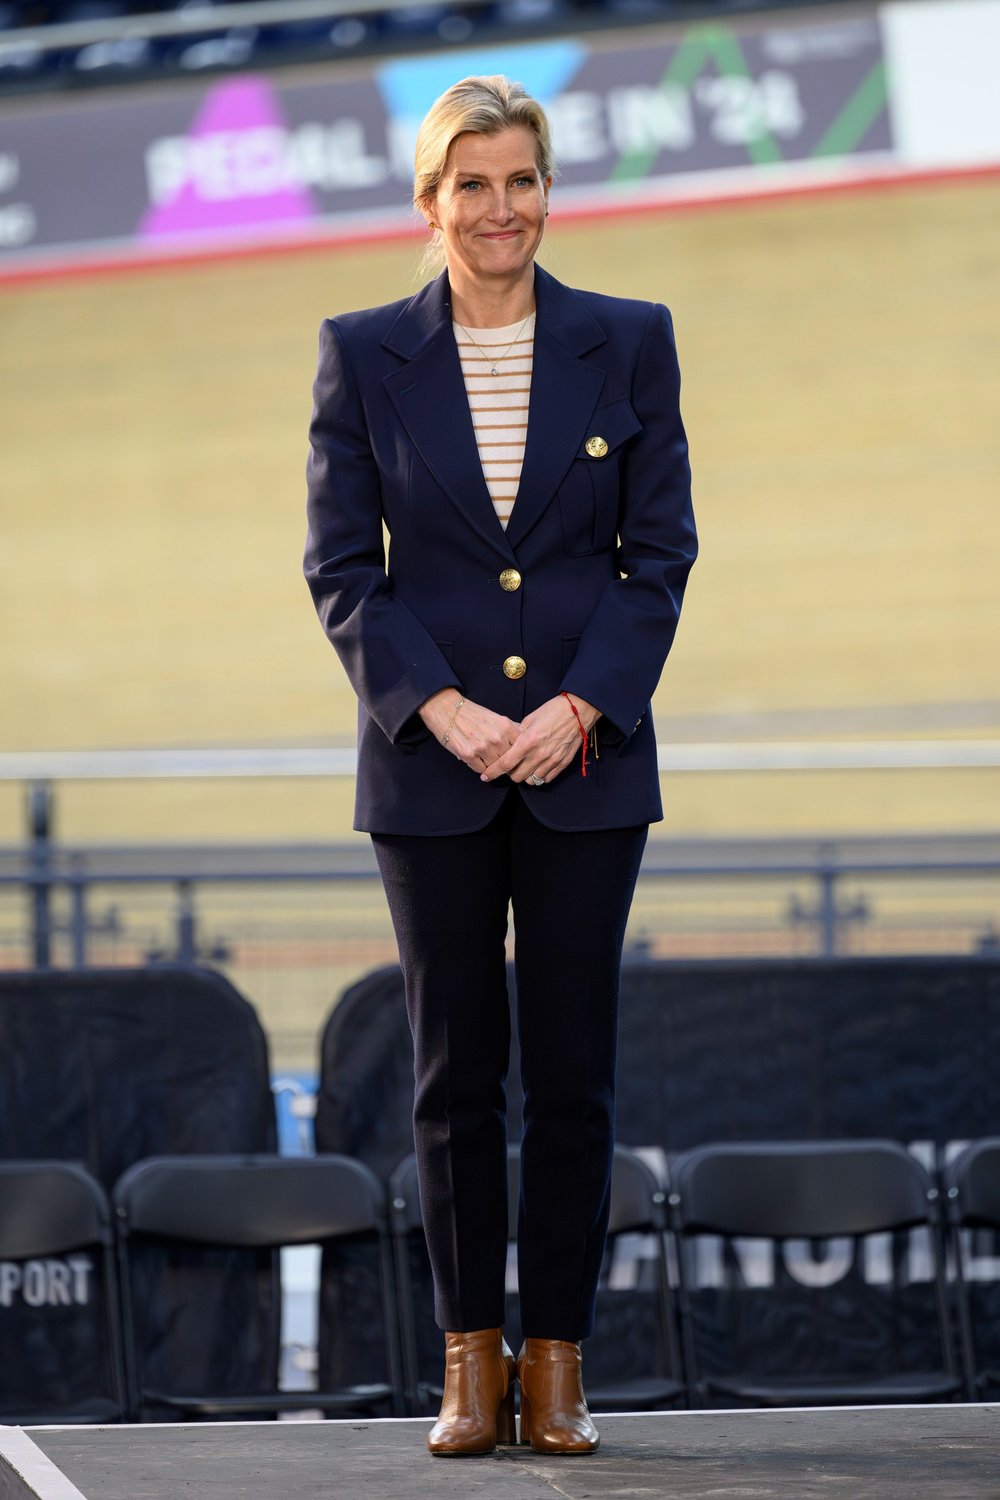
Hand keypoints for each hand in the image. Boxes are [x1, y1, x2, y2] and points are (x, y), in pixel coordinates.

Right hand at [419, 689, 519, 772]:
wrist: (447, 709)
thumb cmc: (472, 714)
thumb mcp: (496, 718)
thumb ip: (511, 730)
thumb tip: (524, 742)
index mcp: (506, 727)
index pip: (520, 749)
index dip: (517, 754)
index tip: (513, 755)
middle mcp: (496, 738)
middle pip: (508, 760)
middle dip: (502, 760)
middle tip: (495, 756)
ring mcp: (483, 747)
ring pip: (495, 767)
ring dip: (490, 764)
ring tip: (483, 755)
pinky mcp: (469, 755)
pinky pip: (480, 770)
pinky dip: (478, 766)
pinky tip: (474, 757)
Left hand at [480, 694, 600, 784]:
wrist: (579, 711)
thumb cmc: (553, 711)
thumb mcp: (530, 719)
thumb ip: (517, 734)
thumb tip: (507, 744)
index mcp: (528, 741)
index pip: (505, 764)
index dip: (493, 772)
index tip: (486, 776)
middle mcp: (539, 754)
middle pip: (517, 776)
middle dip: (509, 774)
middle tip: (509, 767)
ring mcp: (552, 760)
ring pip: (531, 781)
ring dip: (525, 776)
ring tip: (524, 767)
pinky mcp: (562, 763)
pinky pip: (546, 779)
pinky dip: (539, 776)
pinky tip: (537, 767)